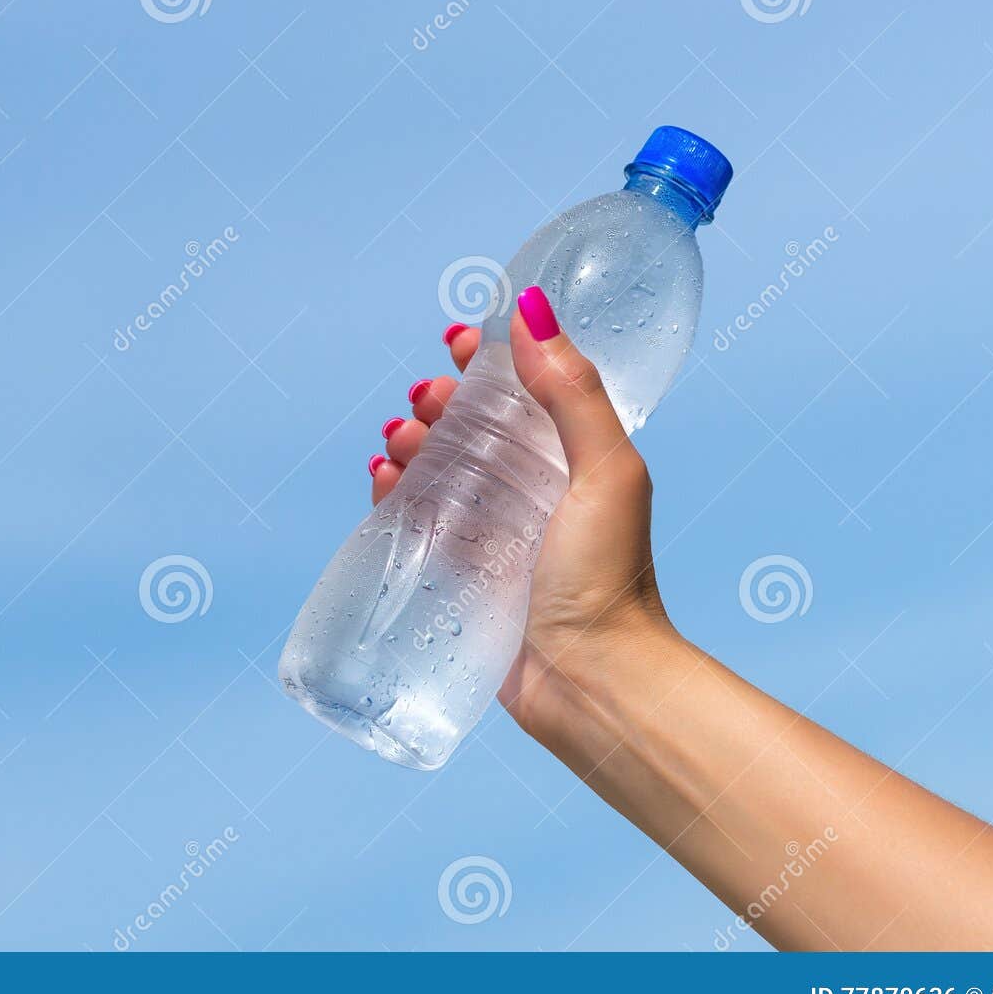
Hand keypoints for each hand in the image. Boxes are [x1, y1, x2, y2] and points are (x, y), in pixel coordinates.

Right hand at [369, 289, 678, 736]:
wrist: (595, 683)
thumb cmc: (610, 579)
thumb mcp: (605, 470)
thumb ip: (573, 392)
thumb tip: (530, 309)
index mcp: (576, 462)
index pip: (528, 392)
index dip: (491, 359)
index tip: (459, 340)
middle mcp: (538, 494)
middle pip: (475, 429)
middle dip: (441, 403)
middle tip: (424, 401)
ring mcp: (499, 538)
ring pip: (441, 472)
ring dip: (412, 444)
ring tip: (397, 442)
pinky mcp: (465, 579)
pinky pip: (420, 525)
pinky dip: (395, 496)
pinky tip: (381, 481)